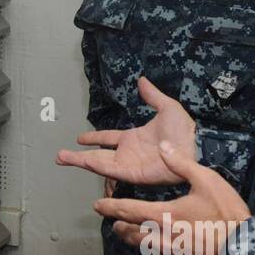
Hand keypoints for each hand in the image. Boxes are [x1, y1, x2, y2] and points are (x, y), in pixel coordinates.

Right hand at [55, 77, 196, 186]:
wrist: (193, 146)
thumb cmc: (185, 131)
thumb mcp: (167, 107)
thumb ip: (152, 95)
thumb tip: (142, 80)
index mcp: (133, 139)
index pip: (107, 139)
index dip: (93, 138)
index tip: (79, 138)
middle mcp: (127, 153)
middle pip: (97, 155)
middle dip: (78, 156)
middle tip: (60, 156)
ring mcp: (128, 165)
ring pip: (98, 163)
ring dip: (80, 161)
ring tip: (61, 158)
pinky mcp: (132, 174)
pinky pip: (110, 169)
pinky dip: (95, 166)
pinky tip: (83, 161)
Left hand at [97, 141, 250, 254]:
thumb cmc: (227, 216)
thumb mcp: (208, 182)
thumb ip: (182, 164)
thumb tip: (164, 146)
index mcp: (164, 215)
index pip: (128, 210)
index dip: (110, 207)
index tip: (97, 206)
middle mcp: (161, 239)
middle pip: (132, 235)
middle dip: (121, 229)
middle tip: (116, 225)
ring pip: (145, 251)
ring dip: (137, 243)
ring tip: (135, 238)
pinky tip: (162, 254)